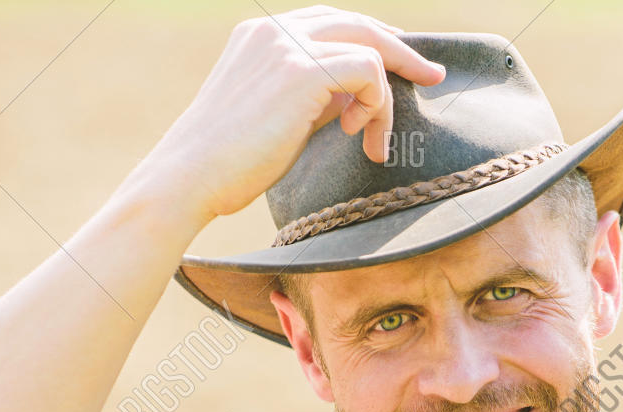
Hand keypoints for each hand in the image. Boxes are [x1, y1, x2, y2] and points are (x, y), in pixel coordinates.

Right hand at [139, 6, 445, 224]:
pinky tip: (357, 134)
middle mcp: (274, 29)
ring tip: (370, 141)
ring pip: (369, 48)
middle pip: (358, 23)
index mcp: (262, 35)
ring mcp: (287, 45)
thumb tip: (360, 95)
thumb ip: (317, 96)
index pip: (333, 22)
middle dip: (401, 52)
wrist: (190, 178)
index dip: (373, 41)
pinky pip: (369, 71)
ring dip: (384, 98)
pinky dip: (377, 104)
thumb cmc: (231, 163)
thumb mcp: (280, 117)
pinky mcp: (302, 70)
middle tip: (432, 78)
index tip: (403, 66)